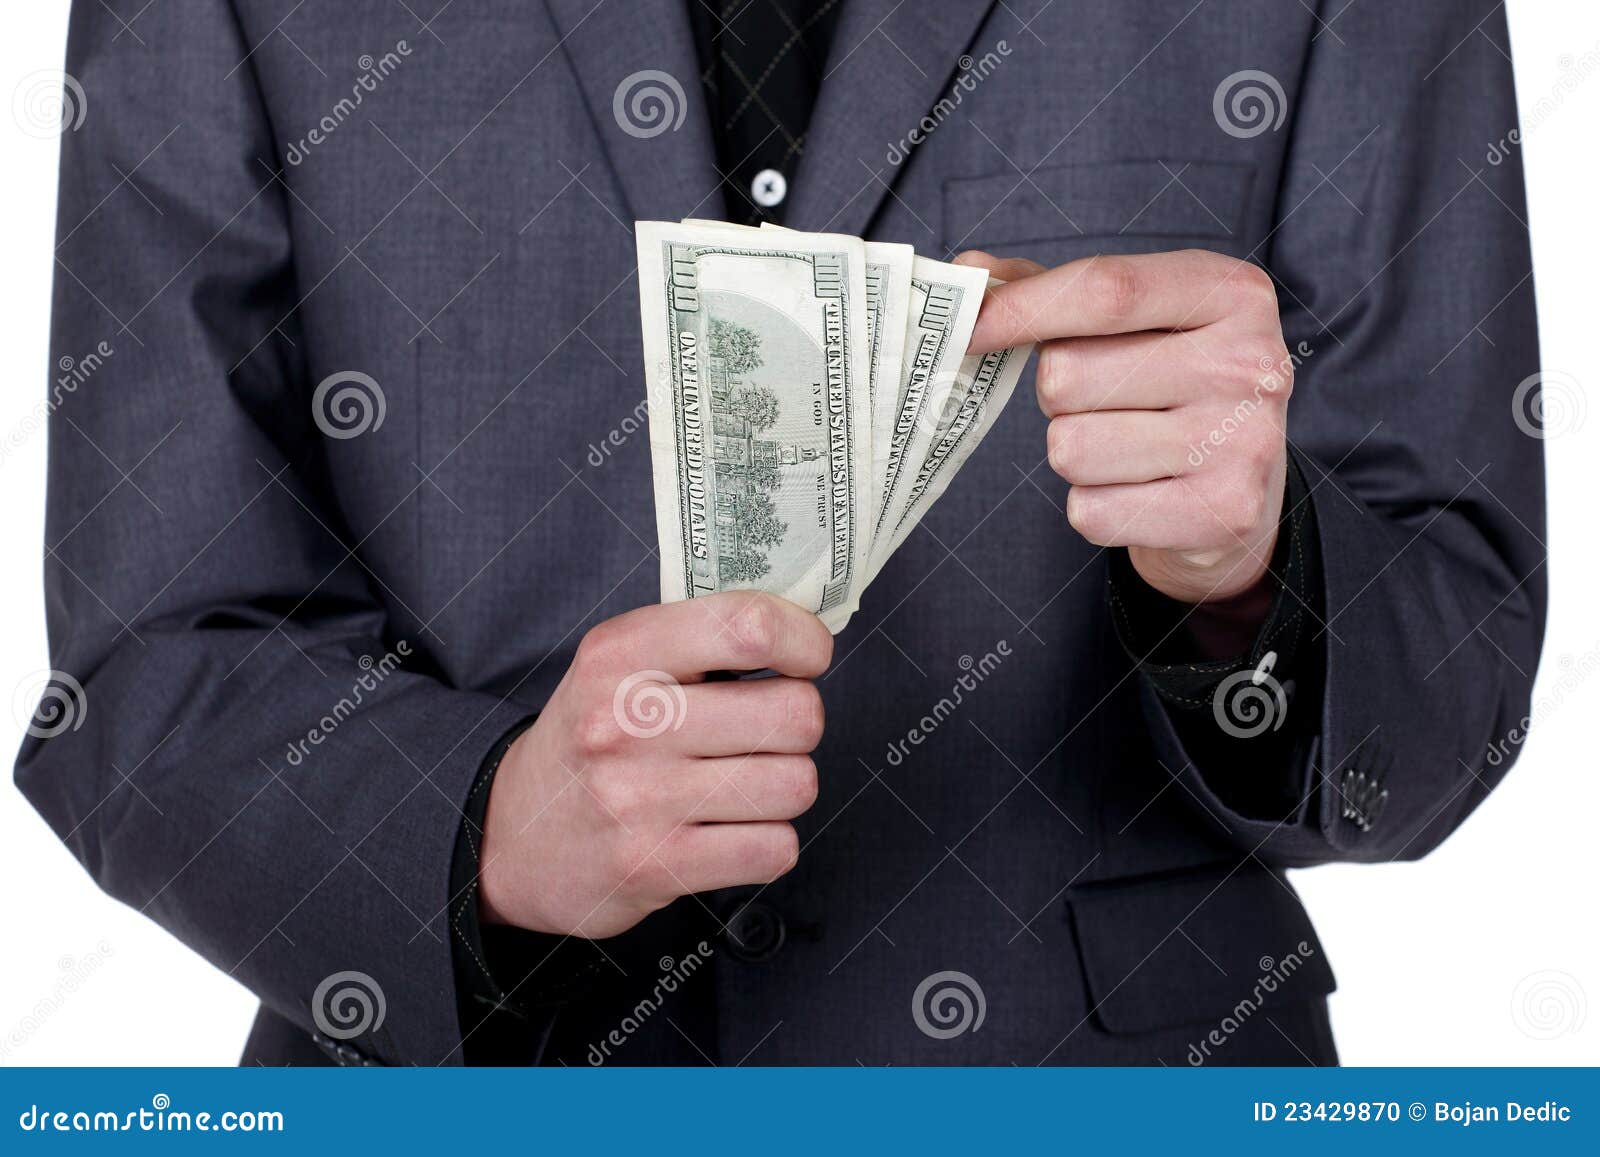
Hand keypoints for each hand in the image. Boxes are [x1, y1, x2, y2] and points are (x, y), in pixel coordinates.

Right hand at [478, 592, 830, 937]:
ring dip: (785, 787)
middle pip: (795, 713)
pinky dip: (767, 843)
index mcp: (621, 654)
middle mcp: (628, 721)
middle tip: (767, 732)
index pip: (749, 626)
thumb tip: (806, 627)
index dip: (804, 640)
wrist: (510, 834)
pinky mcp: (655, 865)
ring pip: (796, 784)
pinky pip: (773, 849)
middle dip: (799, 724)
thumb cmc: (592, 737)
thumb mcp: (619, 663)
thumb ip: (700, 635)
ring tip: (744, 784)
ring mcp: (640, 798)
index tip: (806, 657)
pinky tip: (730, 831)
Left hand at [962, 249, 1290, 615]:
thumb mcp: (1135, 323)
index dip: (1022, 309)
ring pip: (1071, 448)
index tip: (968, 327)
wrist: (1243, 497)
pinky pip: (1091, 510)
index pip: (1106, 290)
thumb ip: (1052, 291)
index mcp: (1231, 294)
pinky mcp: (1222, 514)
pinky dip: (1095, 508)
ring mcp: (1242, 442)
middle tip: (1104, 403)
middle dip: (1057, 396)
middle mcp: (1250, 363)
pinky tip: (1140, 495)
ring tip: (1127, 449)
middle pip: (1067, 375)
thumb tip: (971, 272)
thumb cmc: (1171, 391)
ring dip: (1075, 454)